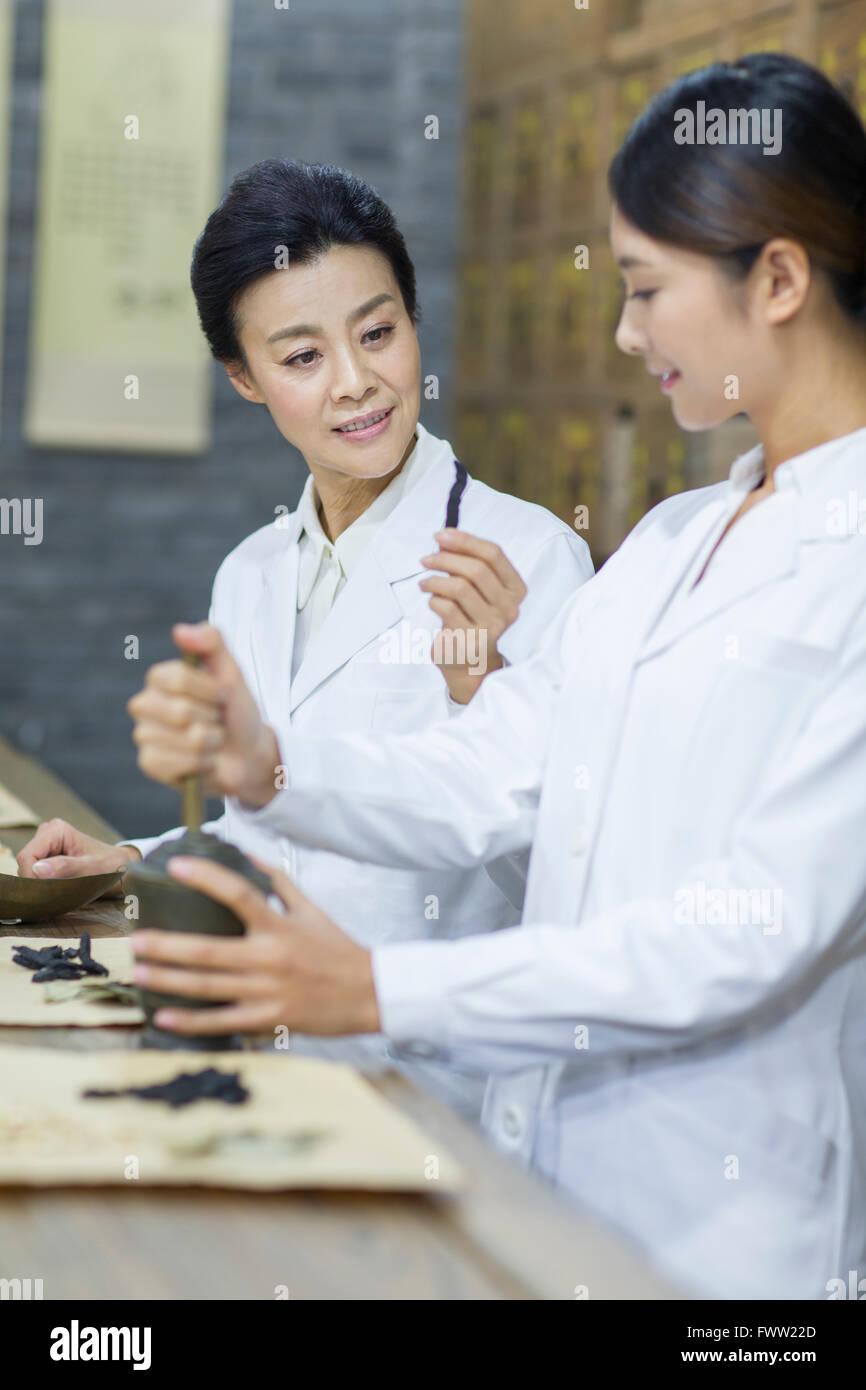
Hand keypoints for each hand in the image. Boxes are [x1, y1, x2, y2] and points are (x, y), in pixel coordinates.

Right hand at [16, 818, 139, 896]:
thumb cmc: (110, 866)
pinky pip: (36, 872)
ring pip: (29, 869)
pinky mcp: (47, 855)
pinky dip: (44, 882)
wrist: (121, 867)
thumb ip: (66, 867)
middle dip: (36, 880)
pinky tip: (59, 886)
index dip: (30, 877)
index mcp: (56, 830)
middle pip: (26, 863)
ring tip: (61, 888)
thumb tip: (37, 869)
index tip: (44, 892)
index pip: (26, 856)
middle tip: (56, 892)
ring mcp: (46, 844)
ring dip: (41, 882)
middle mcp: (47, 833)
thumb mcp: (91, 869)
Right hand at [127, 621, 280, 808]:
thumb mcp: (231, 672)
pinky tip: (203, 760)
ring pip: (187, 740)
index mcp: (160, 678)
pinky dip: (203, 763)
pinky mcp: (149, 763)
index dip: (209, 690)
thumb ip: (211, 642)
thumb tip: (179, 630)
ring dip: (212, 742)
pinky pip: (180, 763)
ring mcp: (145, 735)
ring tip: (212, 741)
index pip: (178, 678)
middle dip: (212, 718)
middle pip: (181, 712)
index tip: (222, 694)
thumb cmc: (235, 711)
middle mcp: (145, 704)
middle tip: (216, 719)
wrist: (247, 753)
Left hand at [130, 853, 380, 1037]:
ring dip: (169, 980)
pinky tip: (163, 1015)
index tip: (175, 866)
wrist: (370, 993)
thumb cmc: (336, 948)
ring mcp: (268, 992)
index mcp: (280, 925)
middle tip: (137, 938)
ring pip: (208, 987)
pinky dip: (190, 1021)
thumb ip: (278, 882)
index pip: (239, 893)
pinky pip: (222, 1022)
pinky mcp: (269, 1021)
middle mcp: (270, 958)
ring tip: (140, 971)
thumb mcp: (311, 909)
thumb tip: (246, 854)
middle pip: (209, 950)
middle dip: (167, 945)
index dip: (206, 877)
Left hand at [419, 529, 526, 703]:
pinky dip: (433, 600)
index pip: (494, 554)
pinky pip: (446, 609)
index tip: (440, 535)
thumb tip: (444, 540)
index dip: (465, 540)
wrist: (471, 662)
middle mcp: (509, 608)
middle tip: (425, 559)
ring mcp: (492, 626)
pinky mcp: (470, 640)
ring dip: (435, 580)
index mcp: (516, 589)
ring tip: (424, 583)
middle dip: (445, 559)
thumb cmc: (472, 617)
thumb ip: (465, 564)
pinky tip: (432, 602)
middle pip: (476, 570)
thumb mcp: (475, 589)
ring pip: (459, 588)